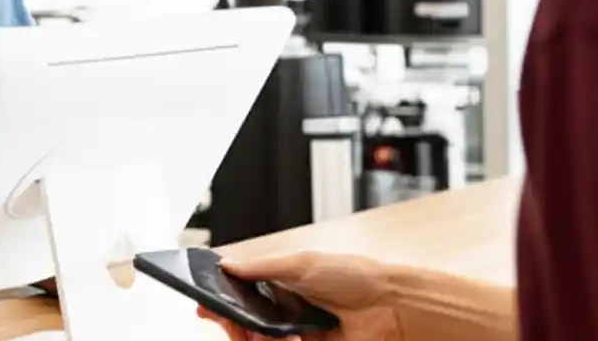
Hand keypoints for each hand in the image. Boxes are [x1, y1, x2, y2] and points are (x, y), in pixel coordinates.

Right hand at [197, 251, 403, 340]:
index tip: (205, 306)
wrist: (392, 307)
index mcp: (284, 283)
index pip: (243, 293)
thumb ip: (262, 267)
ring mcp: (299, 333)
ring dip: (255, 338)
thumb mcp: (303, 264)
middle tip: (229, 324)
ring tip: (264, 334)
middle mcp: (289, 309)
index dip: (223, 300)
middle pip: (246, 323)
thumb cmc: (355, 277)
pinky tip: (286, 340)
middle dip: (233, 324)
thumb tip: (227, 264)